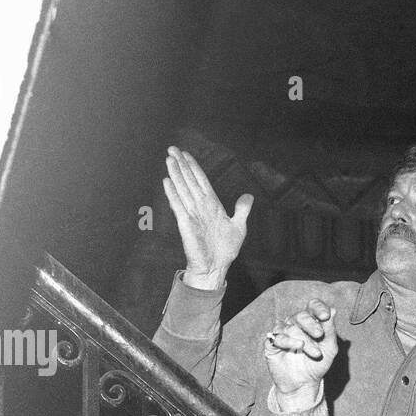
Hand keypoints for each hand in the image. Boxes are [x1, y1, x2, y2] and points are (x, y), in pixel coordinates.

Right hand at [162, 146, 252, 287]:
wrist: (216, 268)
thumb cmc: (225, 250)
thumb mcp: (239, 227)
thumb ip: (242, 210)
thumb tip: (249, 195)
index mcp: (212, 205)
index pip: (201, 181)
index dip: (194, 167)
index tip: (186, 154)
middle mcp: (200, 207)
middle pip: (189, 180)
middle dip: (181, 164)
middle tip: (172, 148)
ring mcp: (192, 214)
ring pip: (183, 189)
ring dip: (176, 174)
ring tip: (169, 159)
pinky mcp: (186, 224)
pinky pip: (178, 206)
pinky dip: (172, 194)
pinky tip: (167, 181)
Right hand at [265, 299, 337, 400]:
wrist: (304, 384)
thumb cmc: (317, 365)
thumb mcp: (329, 348)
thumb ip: (330, 330)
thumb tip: (333, 310)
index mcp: (310, 322)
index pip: (312, 306)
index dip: (318, 308)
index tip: (325, 316)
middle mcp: (295, 325)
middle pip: (300, 315)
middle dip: (311, 324)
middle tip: (319, 335)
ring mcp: (282, 333)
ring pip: (290, 327)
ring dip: (304, 339)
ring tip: (315, 353)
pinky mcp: (272, 344)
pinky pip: (276, 336)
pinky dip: (287, 340)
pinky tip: (298, 346)